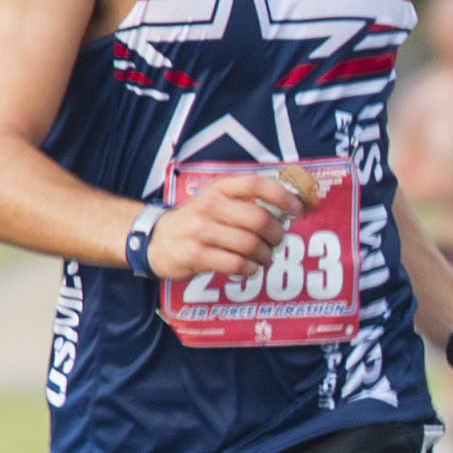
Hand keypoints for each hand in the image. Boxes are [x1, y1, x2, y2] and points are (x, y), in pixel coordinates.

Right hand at [145, 167, 310, 279]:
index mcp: (219, 189)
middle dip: (277, 235)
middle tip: (278, 242)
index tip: (298, 211)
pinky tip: (249, 268)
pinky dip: (250, 269)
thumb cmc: (196, 221)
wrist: (154, 239)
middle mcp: (210, 206)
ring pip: (250, 244)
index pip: (256, 184)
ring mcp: (200, 231)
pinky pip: (236, 264)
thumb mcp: (216, 201)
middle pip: (259, 219)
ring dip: (265, 256)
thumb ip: (246, 202)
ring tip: (264, 258)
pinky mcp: (195, 255)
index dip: (283, 196)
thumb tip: (293, 208)